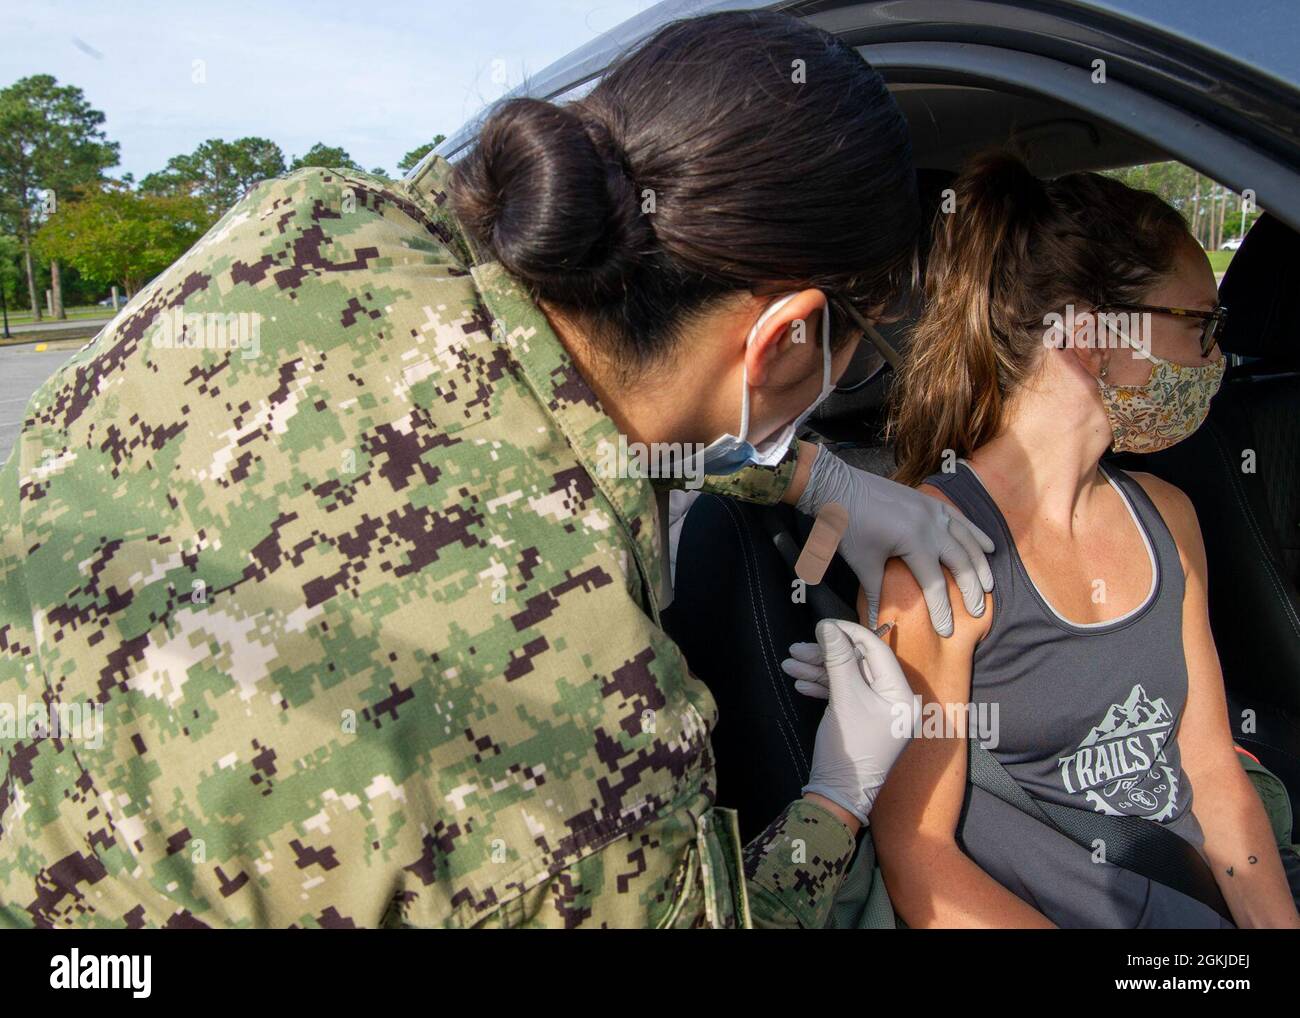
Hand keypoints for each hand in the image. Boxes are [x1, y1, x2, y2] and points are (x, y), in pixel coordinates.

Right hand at [782, 619, 915, 824]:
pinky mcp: (863, 719)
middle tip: (797, 648)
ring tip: (790, 664)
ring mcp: (879, 711)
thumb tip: (828, 627)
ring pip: (847, 677)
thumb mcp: (844, 698)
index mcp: (902, 694)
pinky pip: (845, 693)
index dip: (848, 633)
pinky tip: (801, 682)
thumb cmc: (849, 748)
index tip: (822, 625)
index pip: (877, 651)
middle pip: (859, 663)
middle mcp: (895, 700)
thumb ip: (837, 659)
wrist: (838, 795)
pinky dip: (823, 686)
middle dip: (826, 654)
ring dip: (819, 669)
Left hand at [797, 445, 993, 635]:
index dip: (942, 610)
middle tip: (976, 611)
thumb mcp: (862, 563)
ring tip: (989, 586)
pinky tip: (989, 546)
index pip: (934, 583)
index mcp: (914, 541)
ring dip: (980, 563)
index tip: (947, 631)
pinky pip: (961, 518)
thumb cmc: (848, 527)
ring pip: (967, 539)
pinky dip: (976, 533)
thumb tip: (877, 625)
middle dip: (971, 589)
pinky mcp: (930, 502)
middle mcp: (931, 525)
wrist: (838, 487)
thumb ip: (876, 594)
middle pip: (961, 562)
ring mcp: (933, 510)